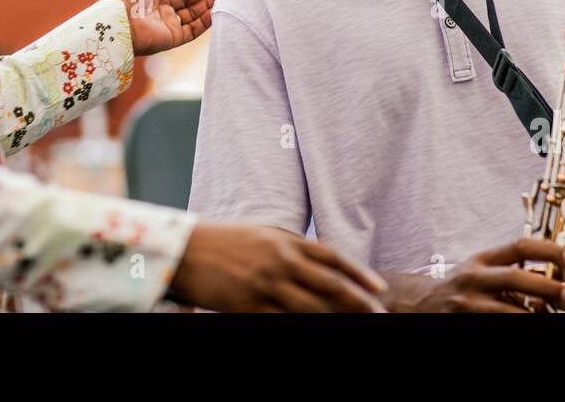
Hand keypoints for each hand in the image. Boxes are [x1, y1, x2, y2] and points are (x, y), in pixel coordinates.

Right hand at [169, 223, 387, 312]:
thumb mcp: (262, 234)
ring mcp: (266, 285)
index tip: (380, 289)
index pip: (332, 257)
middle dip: (359, 302)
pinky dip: (301, 328)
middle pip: (329, 285)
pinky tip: (315, 330)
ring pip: (312, 308)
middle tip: (380, 315)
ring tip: (354, 326)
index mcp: (285, 241)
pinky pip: (283, 322)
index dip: (359, 274)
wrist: (184, 250)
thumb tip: (322, 263)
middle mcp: (280, 261)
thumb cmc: (224, 241)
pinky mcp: (249, 306)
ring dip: (335, 319)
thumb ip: (291, 246)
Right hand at [407, 239, 564, 312]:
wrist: (419, 305)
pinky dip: (517, 326)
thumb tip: (556, 281)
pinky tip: (533, 324)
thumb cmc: (459, 288)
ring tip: (554, 318)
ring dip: (536, 316)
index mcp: (482, 260)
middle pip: (515, 277)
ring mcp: (468, 305)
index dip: (550, 251)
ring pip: (508, 311)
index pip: (520, 247)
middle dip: (548, 287)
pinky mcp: (465, 324)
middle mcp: (474, 279)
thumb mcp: (480, 270)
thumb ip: (510, 271)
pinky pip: (497, 326)